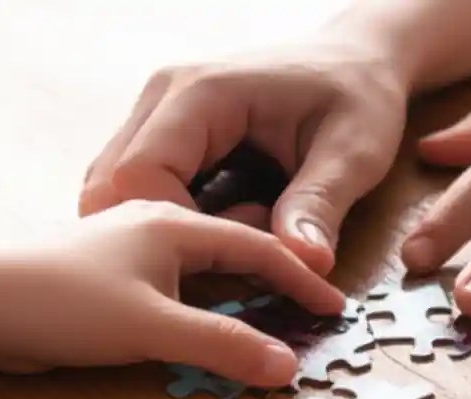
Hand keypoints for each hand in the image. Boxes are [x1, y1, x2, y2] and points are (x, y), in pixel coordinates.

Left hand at [0, 200, 342, 385]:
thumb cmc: (62, 304)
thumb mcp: (152, 328)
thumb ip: (222, 347)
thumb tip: (286, 367)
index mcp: (175, 224)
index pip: (258, 247)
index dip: (300, 277)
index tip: (334, 305)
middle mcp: (156, 223)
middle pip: (233, 246)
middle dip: (274, 277)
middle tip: (308, 310)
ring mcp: (129, 246)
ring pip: (202, 265)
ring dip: (237, 290)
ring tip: (269, 317)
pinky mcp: (108, 272)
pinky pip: (175, 281)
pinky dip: (204, 300)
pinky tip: (205, 322)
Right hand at [79, 41, 409, 274]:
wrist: (357, 61)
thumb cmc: (359, 97)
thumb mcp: (353, 153)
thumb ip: (321, 204)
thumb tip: (305, 265)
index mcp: (201, 92)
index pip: (140, 175)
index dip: (175, 231)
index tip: (229, 260)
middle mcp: (163, 96)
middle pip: (112, 185)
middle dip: (158, 238)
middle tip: (220, 266)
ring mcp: (155, 112)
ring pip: (115, 189)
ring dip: (159, 232)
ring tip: (220, 251)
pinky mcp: (162, 131)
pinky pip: (136, 187)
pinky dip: (165, 220)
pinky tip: (211, 236)